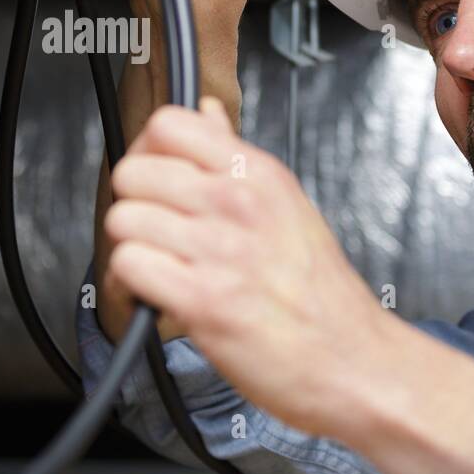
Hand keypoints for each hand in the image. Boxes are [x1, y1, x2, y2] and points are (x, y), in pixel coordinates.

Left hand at [103, 99, 397, 432]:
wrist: (351, 360)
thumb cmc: (322, 295)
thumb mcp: (290, 206)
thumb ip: (238, 159)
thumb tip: (207, 112)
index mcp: (260, 175)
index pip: (168, 125)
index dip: (148, 152)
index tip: (157, 180)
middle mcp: (239, 204)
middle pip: (132, 173)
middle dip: (135, 206)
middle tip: (158, 234)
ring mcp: (220, 250)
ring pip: (122, 220)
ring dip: (131, 249)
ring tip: (161, 269)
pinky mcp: (202, 300)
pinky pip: (128, 267)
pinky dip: (131, 287)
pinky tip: (158, 296)